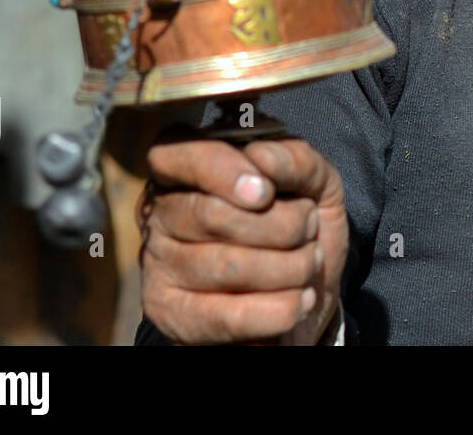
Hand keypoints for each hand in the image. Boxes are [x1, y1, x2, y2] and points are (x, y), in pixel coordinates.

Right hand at [137, 129, 348, 344]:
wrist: (305, 292)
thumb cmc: (300, 224)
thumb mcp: (313, 182)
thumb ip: (294, 158)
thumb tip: (261, 156)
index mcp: (187, 166)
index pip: (178, 155)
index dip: (223, 171)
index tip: (266, 192)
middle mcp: (162, 212)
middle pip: (212, 215)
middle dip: (282, 224)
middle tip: (310, 227)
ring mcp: (159, 264)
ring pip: (226, 267)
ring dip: (290, 267)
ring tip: (310, 263)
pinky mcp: (170, 314)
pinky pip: (226, 317)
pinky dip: (278, 309)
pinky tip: (301, 300)